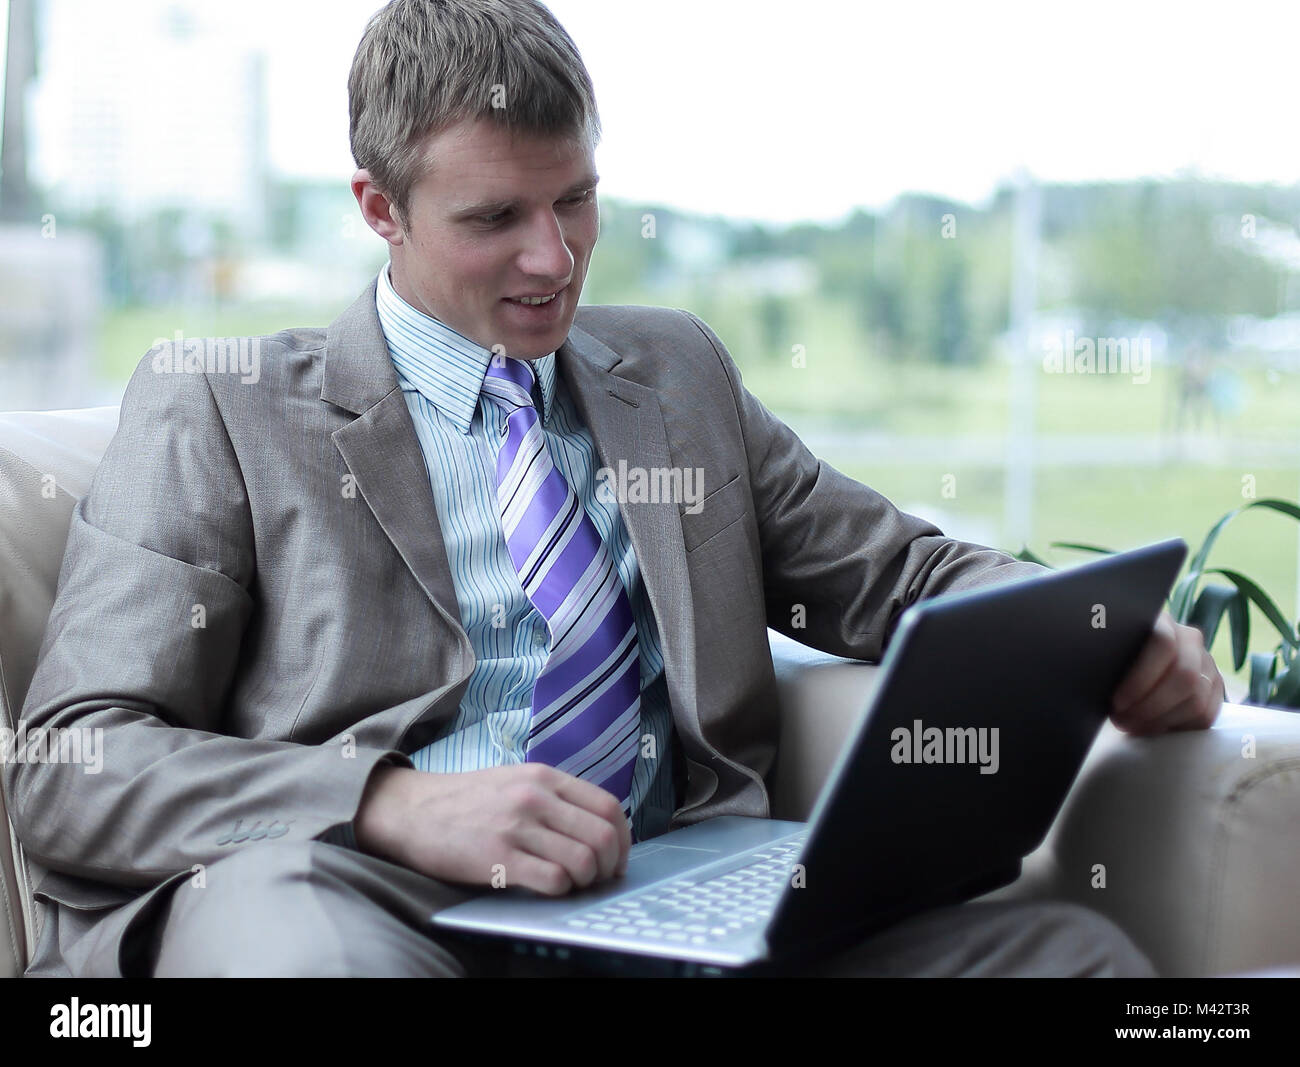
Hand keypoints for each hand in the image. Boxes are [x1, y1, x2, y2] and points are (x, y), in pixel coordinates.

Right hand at [353, 763, 630, 895]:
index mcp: (544, 777)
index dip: (622, 839)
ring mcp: (517, 826)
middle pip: (604, 836)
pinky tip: (547, 888)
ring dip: (586, 881)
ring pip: (584, 861)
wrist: (412, 811)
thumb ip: (555, 797)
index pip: (608, 807)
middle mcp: (536, 797)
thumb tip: (596, 827)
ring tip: (571, 884)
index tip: (616, 858)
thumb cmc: (467, 800)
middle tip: (597, 879)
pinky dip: (561, 890)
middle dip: (609, 865)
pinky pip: (553, 879)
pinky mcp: (498, 857)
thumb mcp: (516, 780)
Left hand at [1109, 609, 1225, 734]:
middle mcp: (1190, 638)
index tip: (1117, 701)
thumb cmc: (1112, 661)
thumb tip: (1096, 675)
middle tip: (1123, 720)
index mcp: (1161, 621)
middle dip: (1150, 706)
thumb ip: (1108, 657)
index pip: (1162, 643)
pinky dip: (1175, 727)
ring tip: (1132, 725)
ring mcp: (1206, 663)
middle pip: (1184, 675)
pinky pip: (1204, 715)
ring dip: (1160, 720)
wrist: (1133, 667)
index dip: (1140, 678)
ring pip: (1196, 699)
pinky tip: (1152, 726)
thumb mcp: (1108, 653)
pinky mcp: (1215, 687)